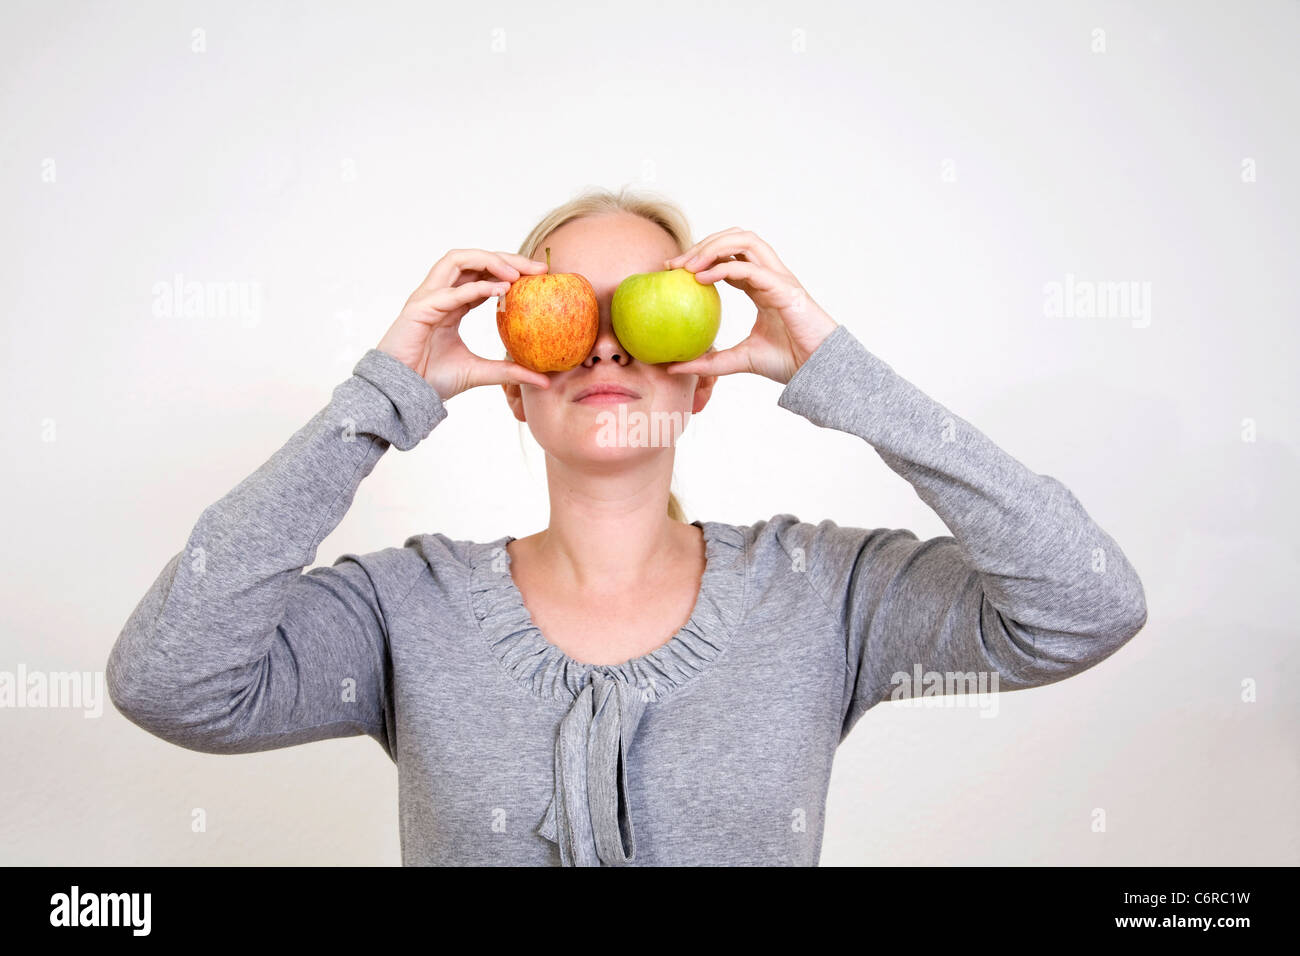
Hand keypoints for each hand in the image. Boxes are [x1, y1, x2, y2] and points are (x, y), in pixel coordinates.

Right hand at [376, 249, 551, 400]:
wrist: (403, 395)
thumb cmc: (432, 381)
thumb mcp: (480, 373)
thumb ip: (509, 372)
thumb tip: (544, 382)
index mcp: (451, 304)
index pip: (481, 274)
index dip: (509, 269)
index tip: (540, 277)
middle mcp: (439, 294)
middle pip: (472, 259)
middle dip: (506, 258)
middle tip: (537, 269)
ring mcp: (427, 298)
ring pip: (457, 260)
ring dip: (489, 261)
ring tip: (516, 273)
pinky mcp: (418, 310)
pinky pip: (449, 292)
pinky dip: (476, 287)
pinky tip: (500, 290)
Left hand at [661, 227, 837, 384]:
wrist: (818, 372)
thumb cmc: (789, 362)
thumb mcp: (739, 360)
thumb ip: (709, 362)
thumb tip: (673, 368)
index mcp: (762, 286)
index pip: (729, 256)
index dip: (701, 256)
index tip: (673, 271)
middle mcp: (771, 275)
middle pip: (735, 238)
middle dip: (703, 244)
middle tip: (675, 265)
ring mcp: (779, 278)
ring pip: (746, 240)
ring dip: (714, 246)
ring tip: (688, 265)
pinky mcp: (785, 288)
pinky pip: (751, 267)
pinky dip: (724, 267)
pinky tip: (701, 278)